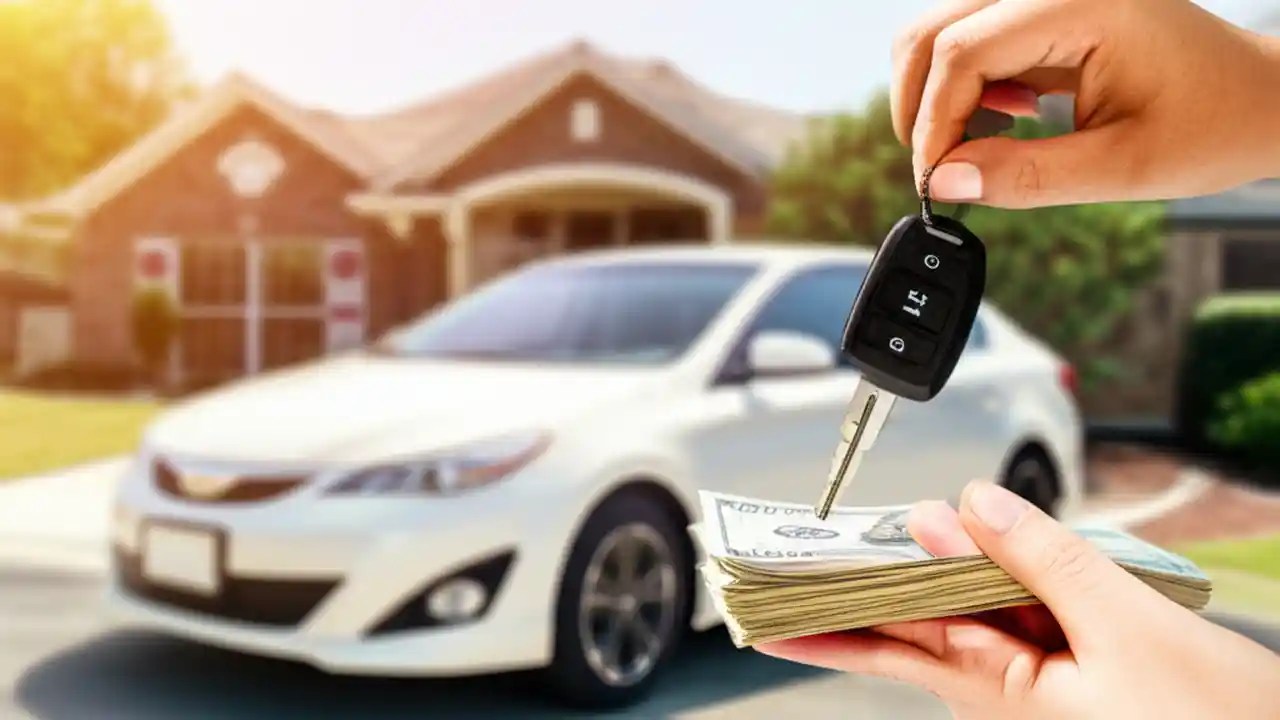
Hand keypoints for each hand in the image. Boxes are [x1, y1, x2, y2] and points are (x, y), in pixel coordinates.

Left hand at [756, 482, 1279, 719]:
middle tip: (791, 551)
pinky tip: (981, 543)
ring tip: (876, 524)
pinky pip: (1009, 614)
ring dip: (926, 568)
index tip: (764, 603)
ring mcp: (1032, 683)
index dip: (821, 615)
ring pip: (961, 611)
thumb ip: (1043, 559)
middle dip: (854, 584)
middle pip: (909, 624)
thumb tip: (964, 504)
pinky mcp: (1065, 668)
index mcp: (996, 692)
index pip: (883, 641)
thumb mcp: (1127, 628)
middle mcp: (1001, 693)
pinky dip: (993, 576)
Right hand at [893, 0, 1279, 207]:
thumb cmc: (1213, 126)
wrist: (1261, 100)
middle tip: (939, 167)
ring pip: (939, 29)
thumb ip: (1025, 176)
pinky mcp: (1045, 10)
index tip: (937, 180)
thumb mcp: (1120, 169)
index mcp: (1084, 4)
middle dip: (919, 105)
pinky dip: (965, 86)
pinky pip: (970, 38)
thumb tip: (946, 180)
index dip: (936, 122)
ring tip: (980, 141)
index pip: (963, 51)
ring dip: (937, 94)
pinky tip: (1007, 115)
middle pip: (932, 29)